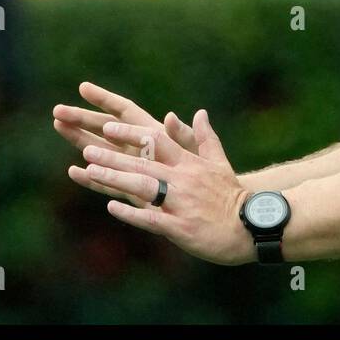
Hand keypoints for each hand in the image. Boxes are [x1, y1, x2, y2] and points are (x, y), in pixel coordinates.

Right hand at [53, 81, 197, 206]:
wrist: (211, 204)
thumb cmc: (209, 173)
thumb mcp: (197, 153)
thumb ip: (184, 137)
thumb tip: (172, 117)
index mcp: (153, 134)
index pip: (124, 111)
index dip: (104, 99)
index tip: (83, 87)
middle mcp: (138, 149)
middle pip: (105, 129)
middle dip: (82, 119)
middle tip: (56, 111)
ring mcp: (132, 169)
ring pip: (100, 151)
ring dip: (79, 140)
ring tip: (57, 126)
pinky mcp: (131, 190)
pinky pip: (107, 182)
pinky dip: (91, 177)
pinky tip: (74, 172)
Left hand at [75, 109, 254, 265]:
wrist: (250, 227)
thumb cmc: (231, 195)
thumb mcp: (219, 162)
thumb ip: (206, 137)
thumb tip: (200, 112)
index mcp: (190, 164)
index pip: (158, 142)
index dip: (132, 134)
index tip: (109, 127)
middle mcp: (183, 180)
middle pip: (144, 164)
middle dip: (113, 157)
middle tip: (88, 150)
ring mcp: (181, 203)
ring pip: (144, 187)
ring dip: (116, 179)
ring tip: (91, 172)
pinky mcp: (180, 227)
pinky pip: (152, 219)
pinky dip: (131, 213)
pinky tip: (111, 207)